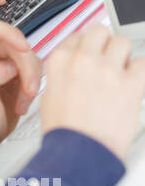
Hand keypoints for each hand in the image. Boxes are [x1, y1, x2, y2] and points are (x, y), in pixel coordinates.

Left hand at [0, 18, 40, 151]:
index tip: (23, 48)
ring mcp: (3, 60)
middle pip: (13, 40)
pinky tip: (24, 101)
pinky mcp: (18, 69)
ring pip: (27, 54)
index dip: (7, 32)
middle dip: (26, 65)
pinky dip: (34, 84)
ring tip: (24, 101)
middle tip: (29, 89)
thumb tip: (7, 65)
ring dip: (32, 77)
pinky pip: (35, 66)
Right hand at [40, 23, 144, 163]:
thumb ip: (63, 73)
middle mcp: (84, 60)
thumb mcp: (49, 96)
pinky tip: (133, 82)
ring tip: (121, 72)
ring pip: (122, 42)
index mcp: (60, 62)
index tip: (90, 54)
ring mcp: (108, 70)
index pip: (76, 36)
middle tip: (107, 58)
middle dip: (104, 44)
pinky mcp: (131, 84)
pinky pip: (142, 63)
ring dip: (122, 55)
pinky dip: (139, 71)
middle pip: (99, 31)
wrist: (80, 154)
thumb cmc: (65, 132)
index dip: (85, 46)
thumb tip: (74, 66)